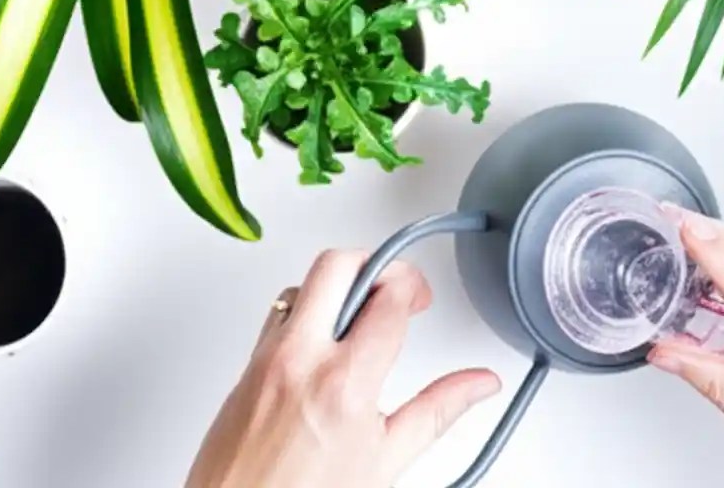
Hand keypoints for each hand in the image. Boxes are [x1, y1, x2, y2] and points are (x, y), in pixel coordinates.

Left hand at [187, 249, 501, 487]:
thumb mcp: (386, 459)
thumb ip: (437, 410)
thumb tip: (478, 384)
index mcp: (345, 382)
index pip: (387, 297)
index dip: (413, 285)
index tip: (421, 297)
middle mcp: (300, 359)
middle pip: (338, 265)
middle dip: (376, 264)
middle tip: (394, 287)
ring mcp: (266, 358)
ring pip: (304, 284)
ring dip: (338, 287)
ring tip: (361, 316)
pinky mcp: (245, 367)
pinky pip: (278, 315)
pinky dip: (307, 314)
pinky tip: (324, 342)